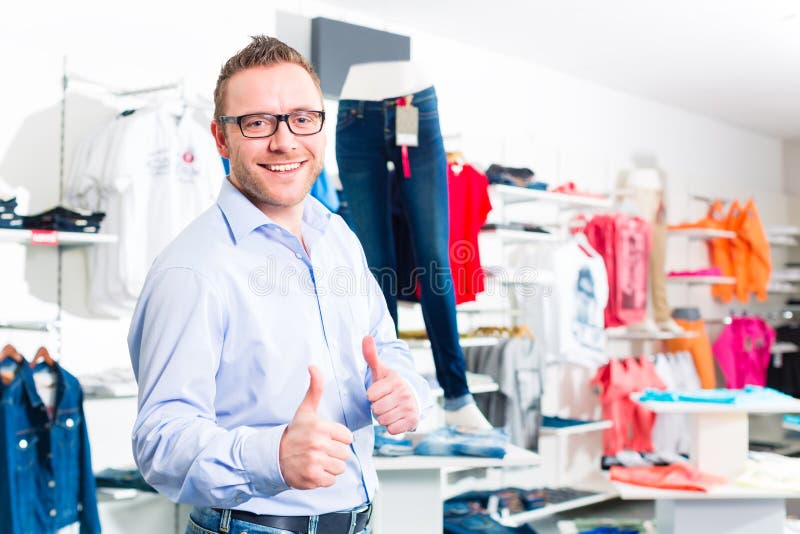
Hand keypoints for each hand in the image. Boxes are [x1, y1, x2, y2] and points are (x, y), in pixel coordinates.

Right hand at [279, 366, 352, 489]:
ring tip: (317, 460)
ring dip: (331, 466)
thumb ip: (315, 388)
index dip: (339, 438)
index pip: (348, 437)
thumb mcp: (306, 410)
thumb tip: (313, 365)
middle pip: (345, 454)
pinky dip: (324, 479)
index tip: (325, 437)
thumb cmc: (295, 432)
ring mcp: (314, 462)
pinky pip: (331, 481)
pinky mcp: (311, 478)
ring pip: (340, 468)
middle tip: (320, 450)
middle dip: (335, 453)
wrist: (274, 456)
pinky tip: (313, 470)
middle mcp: (317, 444)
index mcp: (319, 426)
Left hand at [363, 336, 418, 433]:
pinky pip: (391, 430)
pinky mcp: (413, 421)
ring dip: (383, 417)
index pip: (371, 395)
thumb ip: (371, 355)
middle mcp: (404, 393)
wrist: (412, 398)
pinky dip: (391, 426)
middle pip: (376, 409)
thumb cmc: (390, 385)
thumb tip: (366, 336)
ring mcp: (410, 407)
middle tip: (384, 402)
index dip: (371, 396)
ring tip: (390, 409)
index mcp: (395, 380)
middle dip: (377, 408)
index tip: (379, 392)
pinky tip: (396, 418)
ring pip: (382, 420)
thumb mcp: (380, 370)